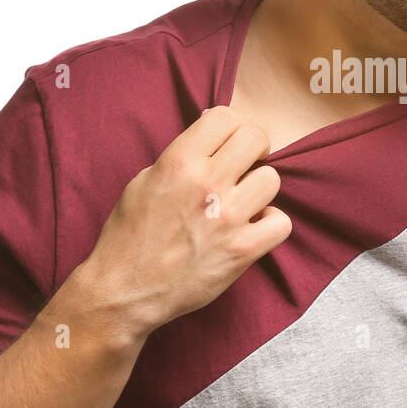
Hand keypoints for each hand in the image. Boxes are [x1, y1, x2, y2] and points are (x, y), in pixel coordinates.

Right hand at [71, 105, 291, 341]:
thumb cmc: (129, 236)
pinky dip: (271, 224)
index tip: (229, 142)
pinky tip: (253, 227)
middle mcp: (206, 184)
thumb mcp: (144, 181)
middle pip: (256, 139)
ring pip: (272, 179)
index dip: (231, 127)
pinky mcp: (242, 250)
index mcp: (178, 162)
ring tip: (244, 201)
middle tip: (245, 164)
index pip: (225, 117)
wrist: (124, 290)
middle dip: (254, 149)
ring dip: (260, 189)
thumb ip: (180, 156)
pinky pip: (281, 223)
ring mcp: (228, 218)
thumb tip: (211, 133)